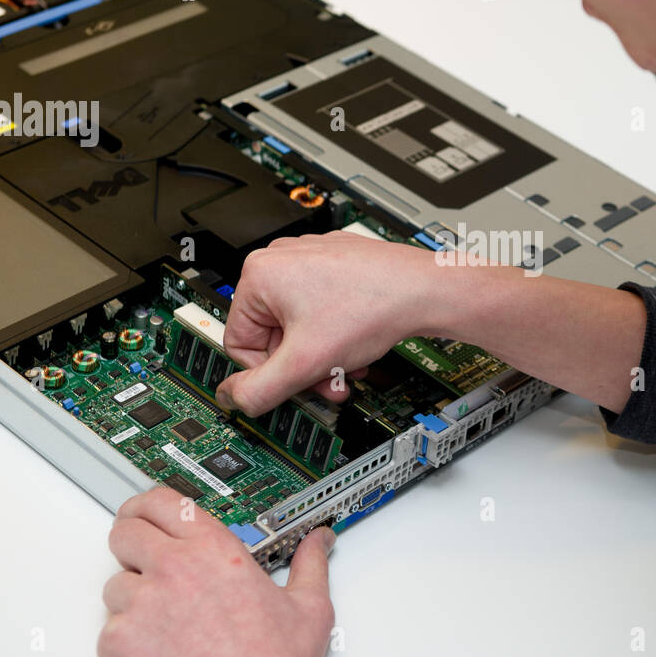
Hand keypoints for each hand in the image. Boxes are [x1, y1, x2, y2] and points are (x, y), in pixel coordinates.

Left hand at [98, 486, 335, 656]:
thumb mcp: (307, 607)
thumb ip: (309, 564)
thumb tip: (318, 544)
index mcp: (215, 549)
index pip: (162, 501)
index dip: (147, 505)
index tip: (145, 513)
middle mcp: (175, 567)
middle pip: (126, 533)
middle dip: (132, 546)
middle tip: (145, 562)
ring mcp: (143, 603)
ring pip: (115, 586)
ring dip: (133, 601)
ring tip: (165, 624)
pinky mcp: (121, 641)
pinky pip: (108, 632)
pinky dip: (125, 645)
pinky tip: (157, 654)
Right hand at [216, 231, 436, 415]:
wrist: (424, 291)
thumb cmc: (372, 308)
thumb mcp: (305, 363)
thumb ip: (260, 389)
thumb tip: (231, 398)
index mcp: (259, 274)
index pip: (240, 344)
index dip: (272, 372)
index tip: (299, 382)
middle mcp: (280, 259)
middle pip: (273, 337)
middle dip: (303, 367)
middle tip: (329, 381)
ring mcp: (308, 258)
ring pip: (298, 328)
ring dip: (321, 356)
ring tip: (349, 364)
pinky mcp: (333, 263)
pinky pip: (319, 309)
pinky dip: (335, 333)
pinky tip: (356, 342)